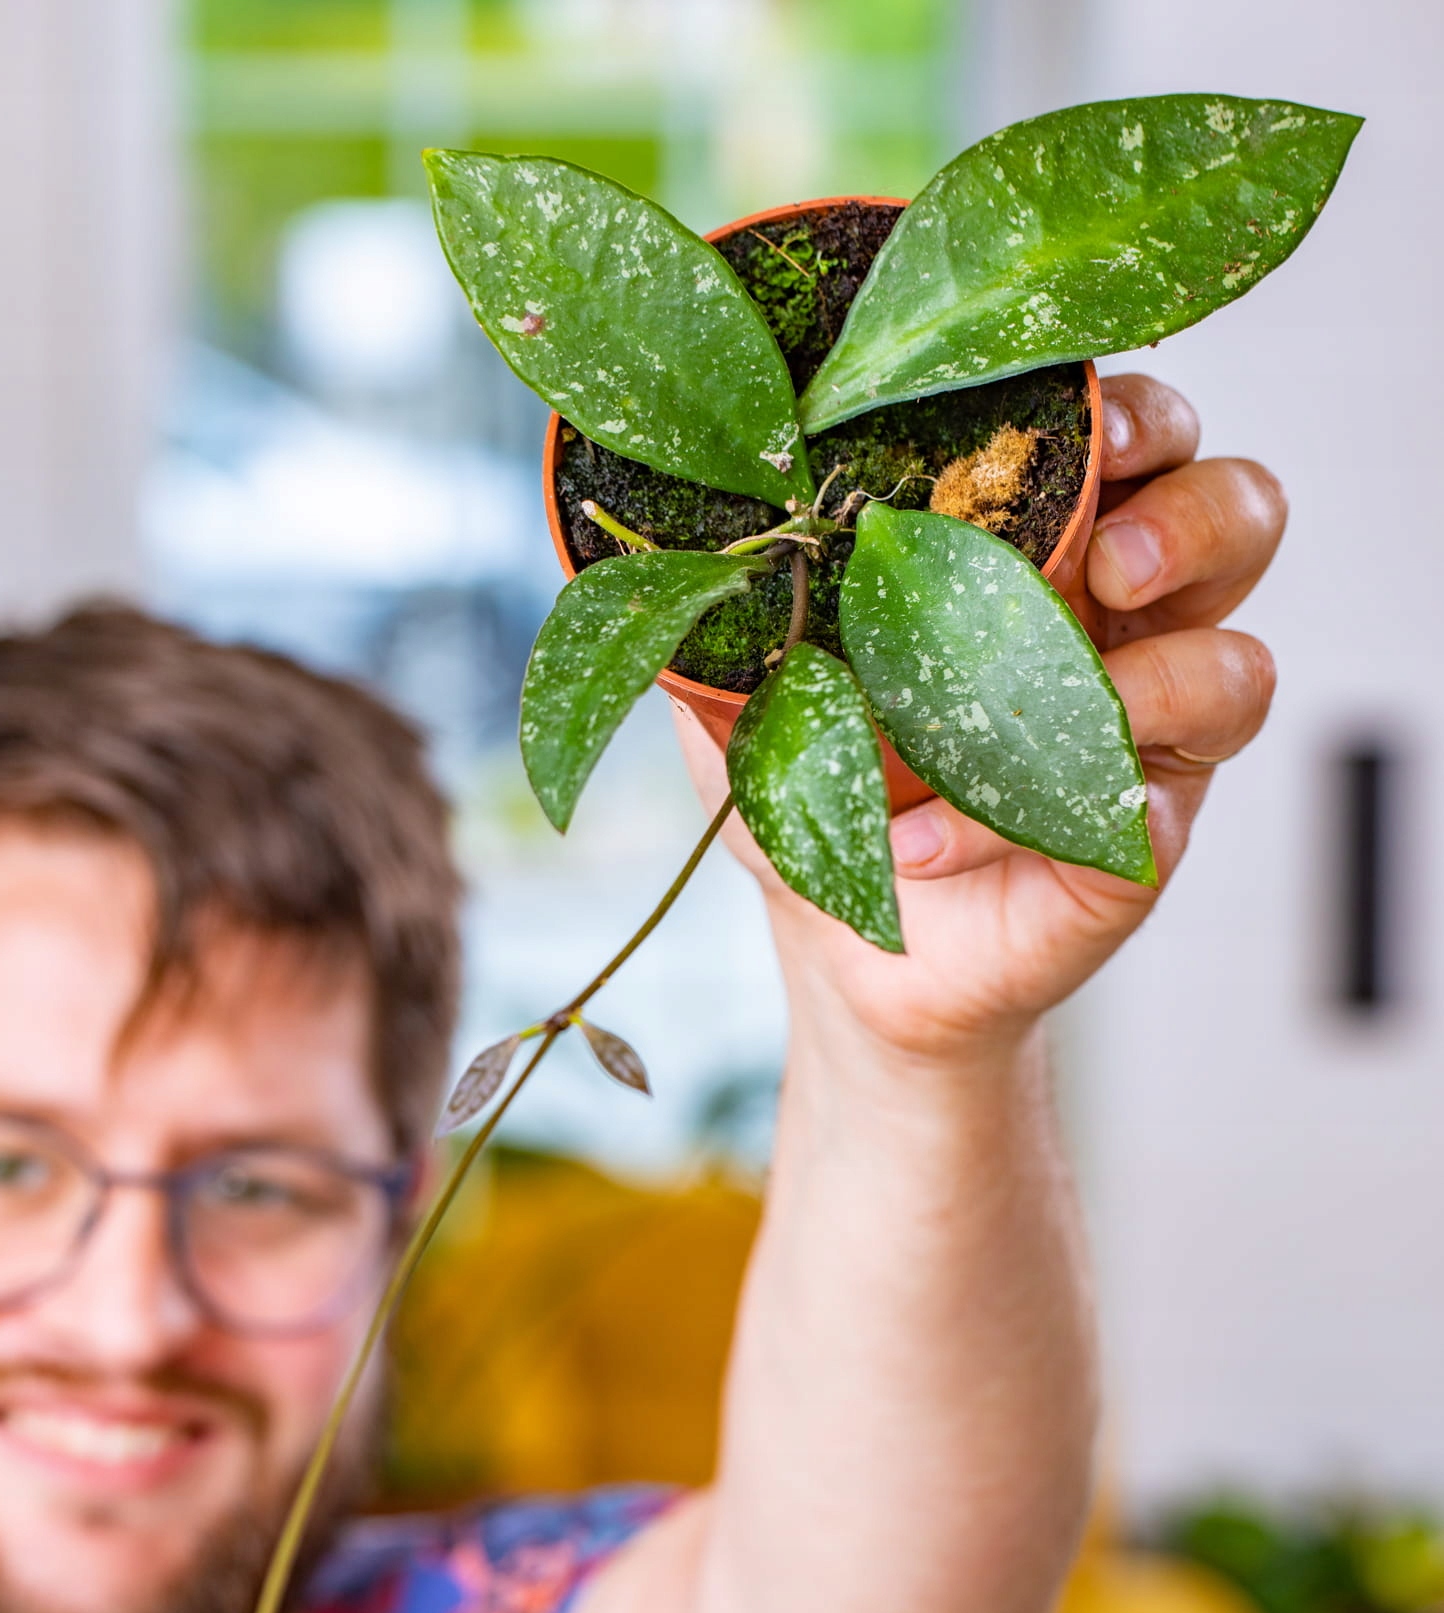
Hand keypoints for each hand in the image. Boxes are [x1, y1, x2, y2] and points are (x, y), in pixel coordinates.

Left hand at [674, 373, 1283, 1057]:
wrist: (846, 944)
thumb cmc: (823, 784)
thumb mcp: (755, 677)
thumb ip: (733, 593)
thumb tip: (628, 506)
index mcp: (1039, 549)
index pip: (1133, 438)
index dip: (1133, 408)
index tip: (1077, 415)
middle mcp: (1120, 623)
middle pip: (1237, 511)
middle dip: (1193, 509)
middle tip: (1111, 553)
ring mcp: (1145, 730)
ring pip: (1245, 659)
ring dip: (1172, 662)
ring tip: (1066, 684)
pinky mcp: (1141, 831)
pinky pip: (1153, 796)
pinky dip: (1031, 807)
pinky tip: (932, 840)